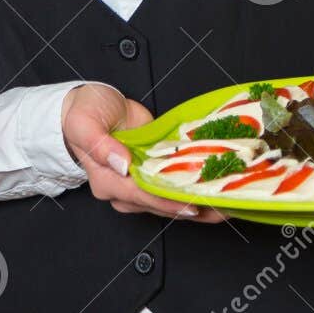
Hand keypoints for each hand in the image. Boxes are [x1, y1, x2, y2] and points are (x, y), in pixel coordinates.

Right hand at [61, 83, 227, 221]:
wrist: (93, 104)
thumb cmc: (85, 113)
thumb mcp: (85, 123)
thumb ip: (100, 145)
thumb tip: (122, 164)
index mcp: (107, 181)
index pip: (141, 196)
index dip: (168, 202)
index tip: (193, 205)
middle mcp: (124, 189)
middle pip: (160, 204)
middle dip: (192, 208)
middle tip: (224, 208)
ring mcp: (140, 182)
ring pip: (170, 200)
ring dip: (199, 203)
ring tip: (229, 204)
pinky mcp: (153, 172)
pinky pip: (174, 185)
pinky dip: (195, 189)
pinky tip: (218, 190)